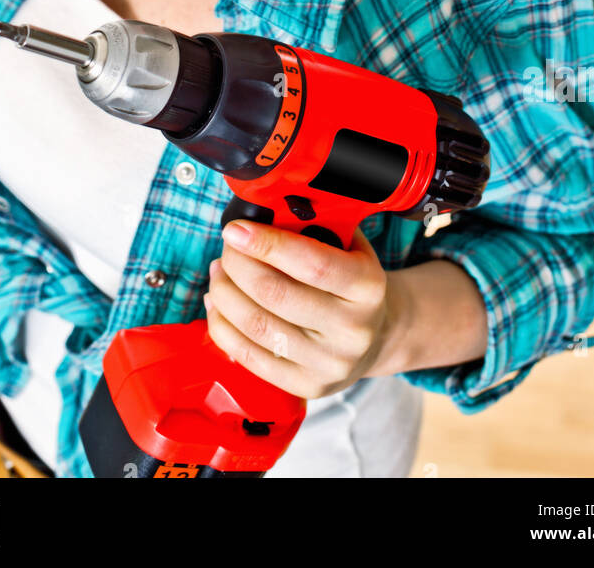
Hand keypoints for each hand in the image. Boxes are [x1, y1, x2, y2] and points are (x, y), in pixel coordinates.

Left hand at [203, 221, 399, 399]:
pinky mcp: (305, 386)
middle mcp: (352, 330)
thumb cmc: (352, 281)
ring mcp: (328, 363)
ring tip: (219, 271)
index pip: (312, 264)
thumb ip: (316, 226)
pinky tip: (217, 303)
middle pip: (276, 295)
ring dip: (225, 293)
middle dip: (238, 265)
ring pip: (257, 325)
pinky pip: (249, 356)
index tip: (236, 229)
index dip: (268, 244)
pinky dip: (222, 326)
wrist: (376, 337)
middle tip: (227, 247)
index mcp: (369, 287)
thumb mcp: (351, 247)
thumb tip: (264, 208)